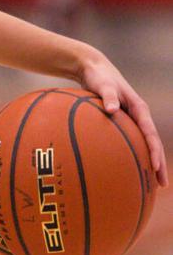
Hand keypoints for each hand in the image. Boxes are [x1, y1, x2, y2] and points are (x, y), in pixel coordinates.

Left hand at [77, 49, 167, 186]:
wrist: (93, 69)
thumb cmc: (98, 77)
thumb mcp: (103, 85)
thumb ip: (108, 95)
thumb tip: (112, 109)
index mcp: (139, 109)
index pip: (150, 134)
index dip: (154, 151)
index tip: (156, 168)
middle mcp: (139, 117)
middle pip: (152, 144)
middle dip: (158, 165)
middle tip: (161, 186)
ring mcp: (131, 121)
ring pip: (143, 145)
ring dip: (149, 164)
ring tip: (151, 184)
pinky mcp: (122, 123)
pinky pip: (130, 143)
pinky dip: (133, 156)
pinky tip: (128, 170)